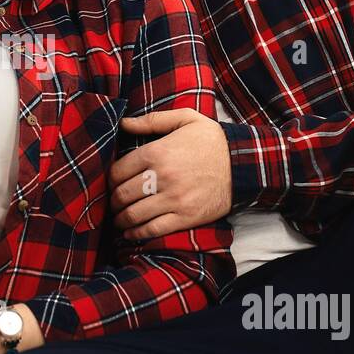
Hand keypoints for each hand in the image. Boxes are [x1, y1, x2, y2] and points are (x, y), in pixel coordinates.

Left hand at [109, 109, 232, 238]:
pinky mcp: (185, 217)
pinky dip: (137, 234)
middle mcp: (162, 177)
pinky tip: (130, 233)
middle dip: (113, 201)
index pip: (118, 171)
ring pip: (133, 215)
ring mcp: (173, 199)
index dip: (110, 179)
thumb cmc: (212, 141)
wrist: (243, 165)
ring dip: (120, 219)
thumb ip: (152, 120)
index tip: (112, 183)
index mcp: (157, 152)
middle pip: (122, 194)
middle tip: (113, 203)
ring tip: (119, 219)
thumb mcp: (186, 119)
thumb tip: (123, 123)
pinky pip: (152, 230)